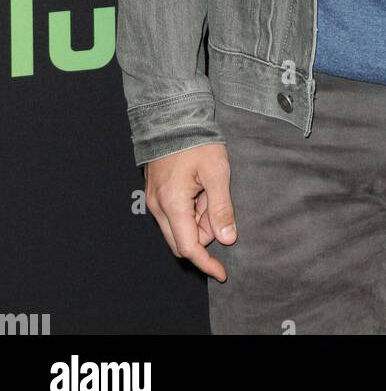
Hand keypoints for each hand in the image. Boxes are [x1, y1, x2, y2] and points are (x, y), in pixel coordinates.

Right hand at [144, 143, 236, 281]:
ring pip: (179, 228)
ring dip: (198, 219)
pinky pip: (174, 215)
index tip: (222, 274)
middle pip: (183, 241)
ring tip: (208, 189)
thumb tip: (227, 239)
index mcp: (172, 204)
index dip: (206, 263)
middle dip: (205, 234)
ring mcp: (154, 200)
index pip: (189, 247)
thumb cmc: (197, 142)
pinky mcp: (156, 193)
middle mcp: (158, 207)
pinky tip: (199, 188)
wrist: (173, 117)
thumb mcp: (217, 172)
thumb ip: (221, 208)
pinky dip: (190, 209)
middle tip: (218, 206)